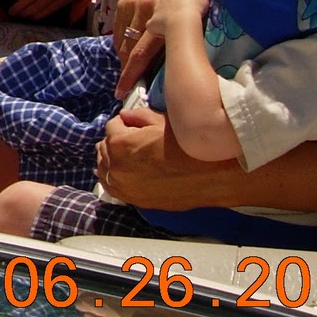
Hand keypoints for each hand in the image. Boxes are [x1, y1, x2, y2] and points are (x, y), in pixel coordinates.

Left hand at [97, 106, 233, 209]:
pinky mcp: (134, 200)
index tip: (134, 125)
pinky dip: (114, 178)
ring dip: (113, 159)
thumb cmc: (188, 145)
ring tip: (129, 156)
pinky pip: (112, 187)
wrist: (212, 175)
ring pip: (105, 168)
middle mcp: (117, 167)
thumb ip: (137, 116)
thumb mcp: (161, 121)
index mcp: (120, 143)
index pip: (111, 126)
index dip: (125, 124)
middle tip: (133, 139)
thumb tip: (125, 116)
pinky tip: (124, 173)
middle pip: (104, 148)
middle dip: (116, 141)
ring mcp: (124, 186)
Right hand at [114, 0, 211, 92]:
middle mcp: (142, 10)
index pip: (141, 53)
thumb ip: (195, 33)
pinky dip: (120, 41)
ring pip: (122, 38)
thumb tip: (203, 47)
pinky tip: (123, 53)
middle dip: (125, 70)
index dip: (130, 74)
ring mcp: (131, 4)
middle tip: (124, 88)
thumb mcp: (199, 11)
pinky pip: (118, 27)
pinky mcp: (125, 1)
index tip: (124, 92)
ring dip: (122, 57)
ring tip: (125, 73)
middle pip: (129, 48)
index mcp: (160, 16)